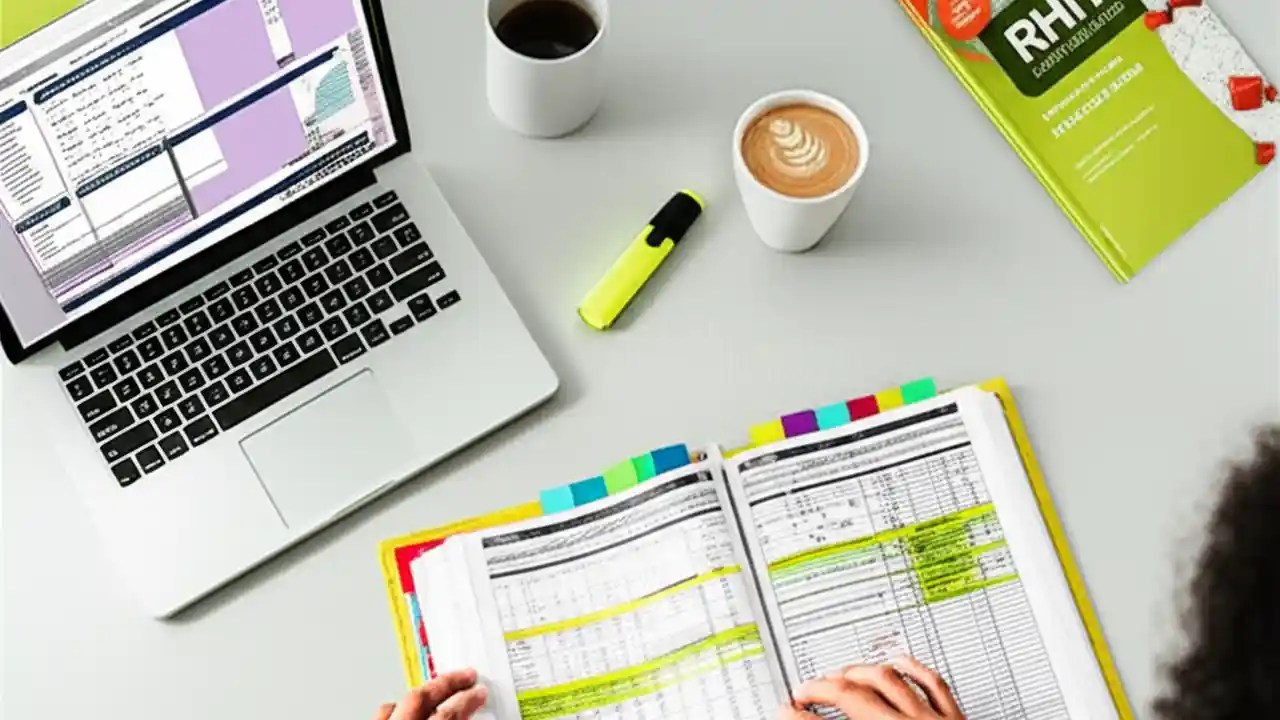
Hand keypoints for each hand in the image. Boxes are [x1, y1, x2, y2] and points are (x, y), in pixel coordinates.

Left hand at [373, 668, 488, 719]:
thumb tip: (468, 715)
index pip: (447, 713)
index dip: (467, 700)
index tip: (478, 692)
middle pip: (419, 698)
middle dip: (445, 683)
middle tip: (466, 676)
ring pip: (392, 704)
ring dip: (417, 694)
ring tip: (435, 690)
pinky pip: (379, 716)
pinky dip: (394, 710)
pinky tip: (403, 712)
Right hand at [779, 657, 963, 719]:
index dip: (800, 717)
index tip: (785, 711)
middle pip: (854, 694)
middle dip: (821, 688)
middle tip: (804, 693)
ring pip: (888, 678)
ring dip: (857, 671)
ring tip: (839, 674)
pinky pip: (932, 682)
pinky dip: (910, 667)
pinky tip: (896, 662)